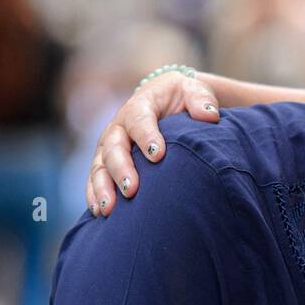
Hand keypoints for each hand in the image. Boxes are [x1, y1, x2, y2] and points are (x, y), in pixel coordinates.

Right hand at [86, 71, 219, 215]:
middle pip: (114, 147)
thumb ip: (200, 99)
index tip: (158, 156)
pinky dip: (94, 194)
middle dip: (121, 169)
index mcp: (140, 106)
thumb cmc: (181, 97)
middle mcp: (119, 126)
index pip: (139, 120)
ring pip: (100, 166)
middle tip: (131, 190)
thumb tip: (210, 115)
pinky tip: (99, 213)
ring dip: (102, 187)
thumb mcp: (192, 91)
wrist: (165, 100)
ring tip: (109, 209)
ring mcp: (110, 145)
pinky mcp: (105, 161)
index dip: (147, 137)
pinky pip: (95, 178)